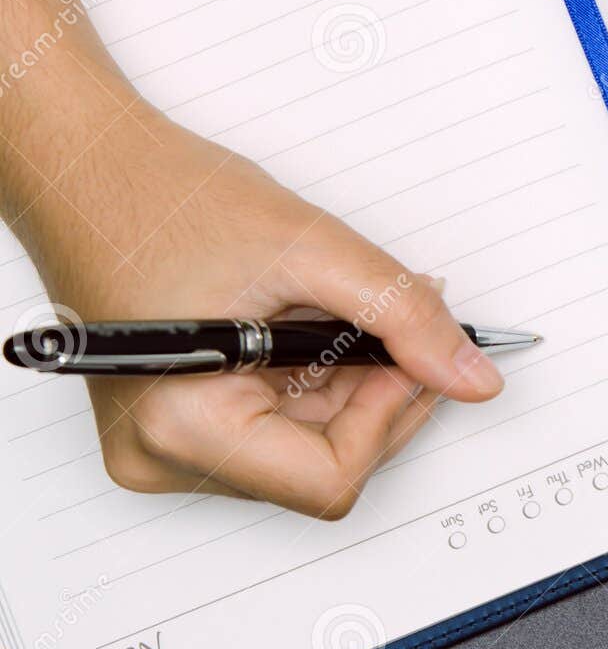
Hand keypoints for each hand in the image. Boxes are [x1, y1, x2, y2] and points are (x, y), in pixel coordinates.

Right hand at [16, 104, 505, 518]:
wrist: (93, 170)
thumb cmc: (167, 198)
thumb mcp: (314, 249)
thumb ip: (405, 317)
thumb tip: (473, 376)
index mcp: (183, 426)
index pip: (333, 478)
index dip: (391, 412)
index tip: (414, 353)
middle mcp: (164, 456)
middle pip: (328, 464)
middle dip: (379, 389)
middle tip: (398, 317)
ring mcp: (167, 447)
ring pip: (312, 444)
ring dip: (349, 379)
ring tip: (334, 307)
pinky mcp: (178, 426)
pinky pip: (281, 426)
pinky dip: (315, 377)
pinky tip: (306, 324)